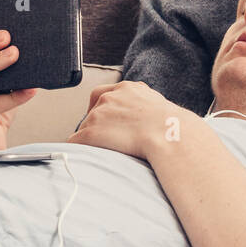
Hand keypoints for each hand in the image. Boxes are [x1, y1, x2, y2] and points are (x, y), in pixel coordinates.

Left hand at [66, 81, 188, 159]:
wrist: (168, 134)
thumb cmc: (171, 126)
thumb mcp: (159, 105)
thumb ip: (145, 106)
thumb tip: (147, 118)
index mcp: (127, 89)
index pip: (104, 93)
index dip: (102, 107)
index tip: (106, 119)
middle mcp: (110, 98)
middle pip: (92, 110)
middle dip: (97, 124)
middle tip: (106, 139)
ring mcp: (99, 114)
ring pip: (84, 127)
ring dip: (91, 139)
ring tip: (102, 151)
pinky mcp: (91, 131)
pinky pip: (74, 141)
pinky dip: (77, 149)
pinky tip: (83, 157)